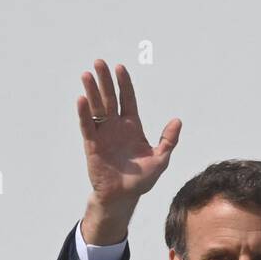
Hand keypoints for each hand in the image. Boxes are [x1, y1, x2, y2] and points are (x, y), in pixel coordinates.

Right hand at [77, 59, 181, 244]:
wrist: (123, 197)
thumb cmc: (142, 180)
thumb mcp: (160, 160)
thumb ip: (168, 140)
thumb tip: (178, 120)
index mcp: (132, 126)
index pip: (128, 99)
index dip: (124, 84)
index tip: (120, 68)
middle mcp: (116, 126)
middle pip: (110, 98)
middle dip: (105, 80)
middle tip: (99, 62)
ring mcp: (103, 134)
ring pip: (96, 108)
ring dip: (92, 91)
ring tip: (87, 74)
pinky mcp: (92, 145)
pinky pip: (87, 126)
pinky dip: (84, 113)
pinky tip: (82, 99)